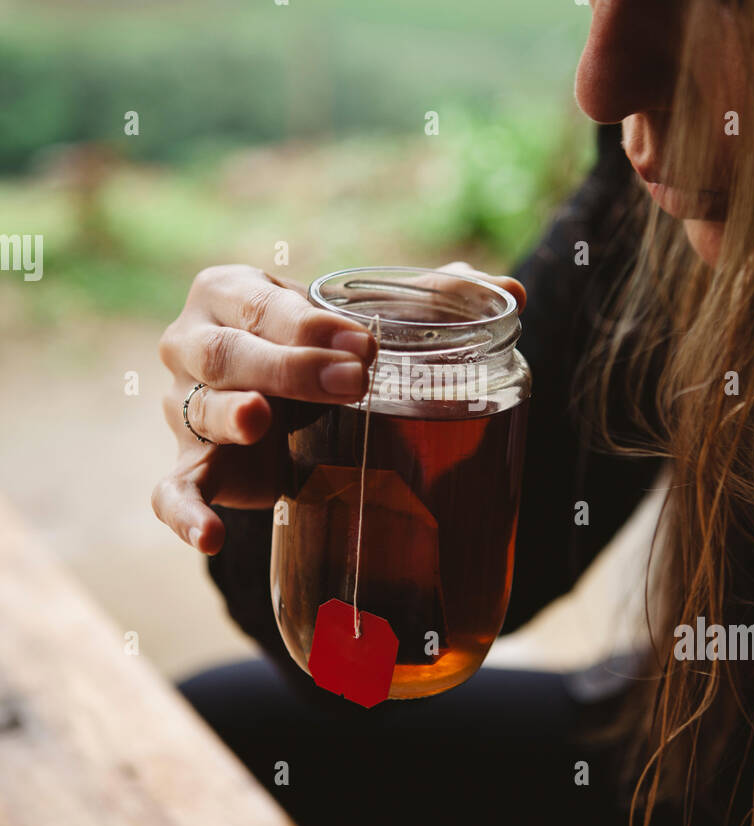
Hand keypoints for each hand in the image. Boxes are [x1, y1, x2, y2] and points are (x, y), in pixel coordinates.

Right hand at [152, 263, 524, 554]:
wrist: (284, 404)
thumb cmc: (322, 349)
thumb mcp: (364, 321)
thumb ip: (430, 302)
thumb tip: (511, 288)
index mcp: (231, 294)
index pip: (260, 303)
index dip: (308, 323)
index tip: (364, 342)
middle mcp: (194, 346)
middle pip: (225, 353)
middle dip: (287, 365)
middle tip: (353, 380)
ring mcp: (187, 411)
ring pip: (200, 412)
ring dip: (232, 416)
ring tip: (263, 422)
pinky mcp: (191, 470)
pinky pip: (170, 493)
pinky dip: (185, 515)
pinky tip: (211, 536)